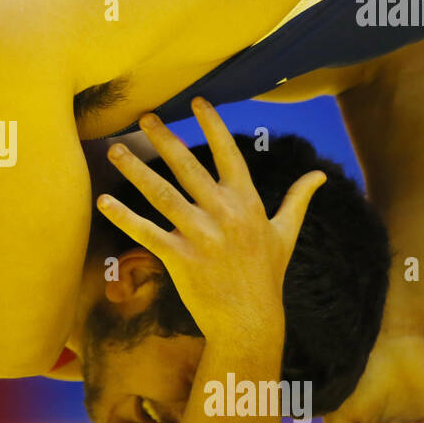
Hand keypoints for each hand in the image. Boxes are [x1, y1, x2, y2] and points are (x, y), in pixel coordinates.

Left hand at [94, 99, 326, 345]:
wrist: (251, 321)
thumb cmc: (267, 277)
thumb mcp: (286, 234)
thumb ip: (297, 200)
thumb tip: (320, 175)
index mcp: (247, 203)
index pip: (228, 153)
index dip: (212, 124)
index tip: (196, 101)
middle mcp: (223, 214)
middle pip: (187, 167)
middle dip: (164, 138)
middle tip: (144, 116)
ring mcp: (200, 236)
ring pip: (162, 194)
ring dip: (136, 170)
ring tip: (116, 150)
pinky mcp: (180, 258)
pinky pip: (147, 233)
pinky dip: (124, 217)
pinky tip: (104, 201)